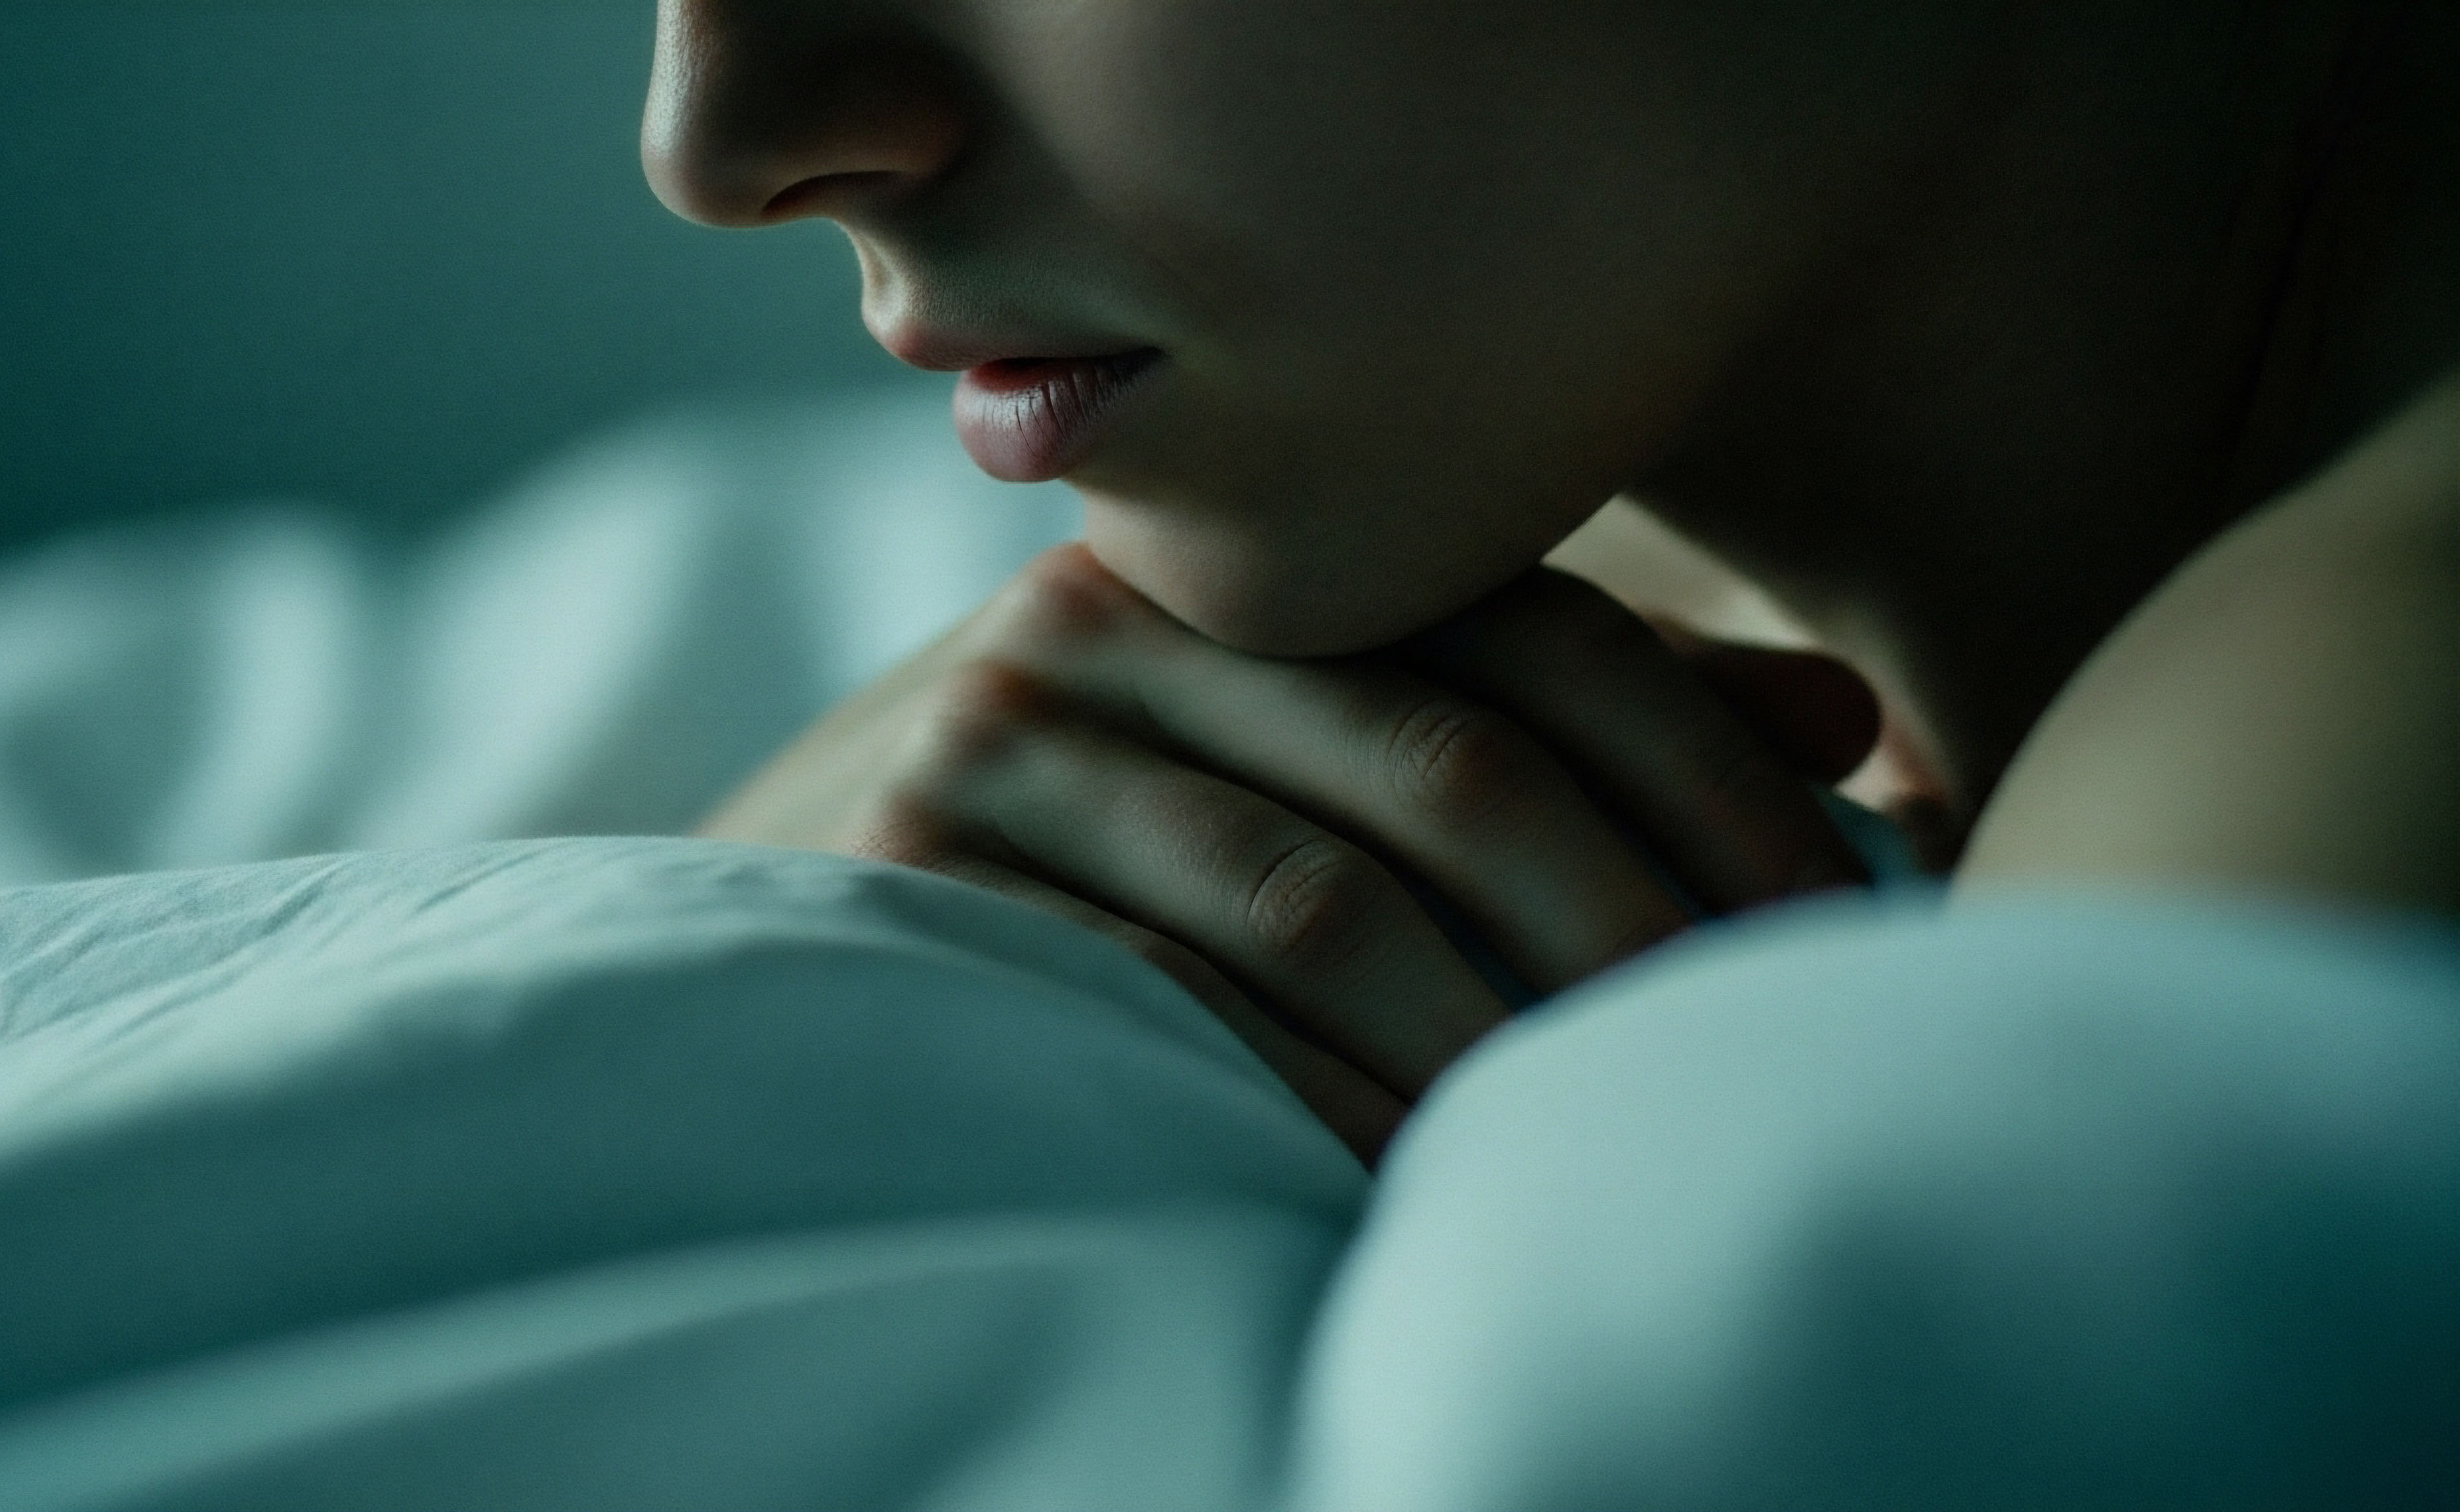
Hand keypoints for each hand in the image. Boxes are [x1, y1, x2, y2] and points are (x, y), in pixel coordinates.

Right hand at [702, 544, 1876, 1158]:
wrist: (818, 910)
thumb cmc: (1128, 837)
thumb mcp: (1340, 737)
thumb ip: (1565, 709)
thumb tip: (1844, 725)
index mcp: (1252, 553)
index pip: (1536, 633)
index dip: (1715, 776)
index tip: (1844, 917)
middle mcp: (1120, 614)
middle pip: (1450, 761)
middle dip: (1629, 923)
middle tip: (1745, 1049)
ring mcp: (1010, 747)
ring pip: (1322, 899)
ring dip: (1493, 1037)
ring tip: (1606, 1134)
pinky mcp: (929, 893)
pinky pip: (1172, 1007)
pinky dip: (1317, 1102)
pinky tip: (1421, 1176)